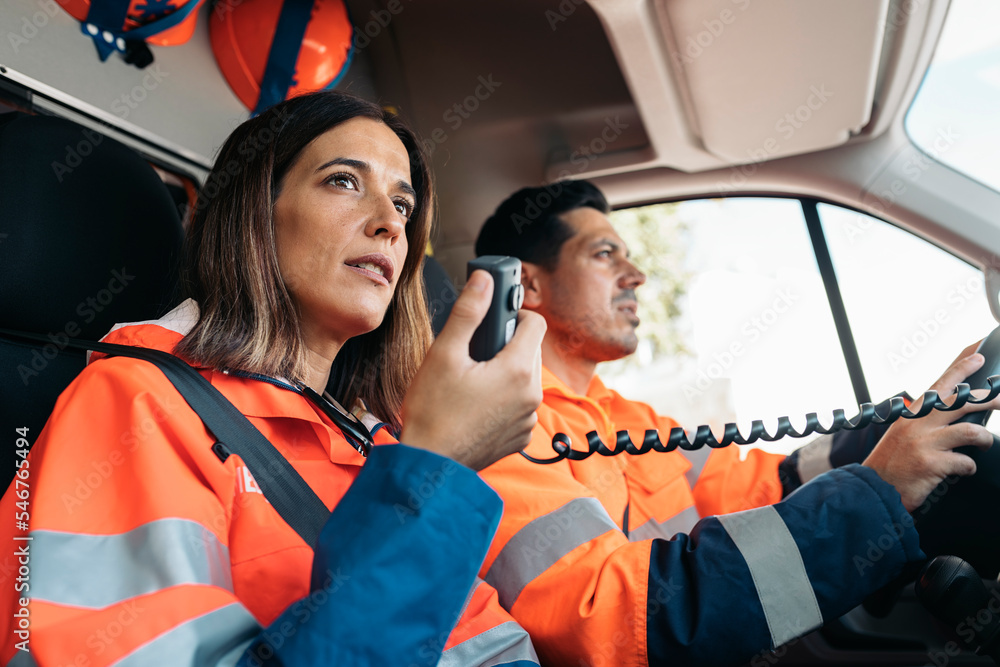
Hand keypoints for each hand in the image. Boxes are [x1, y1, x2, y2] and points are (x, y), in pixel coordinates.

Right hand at [400, 270, 545, 469]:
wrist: (430, 464)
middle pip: (530, 351)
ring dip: (504, 372)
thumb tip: (484, 280)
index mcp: (518, 371)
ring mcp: (528, 419)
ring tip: (470, 381)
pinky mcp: (520, 437)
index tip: (494, 318)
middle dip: (505, 345)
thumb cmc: (432, 413)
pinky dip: (504, 399)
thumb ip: (468, 312)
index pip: (536, 323)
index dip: (514, 314)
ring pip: (524, 379)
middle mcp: (532, 395)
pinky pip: (519, 405)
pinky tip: (476, 405)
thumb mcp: (444, 354)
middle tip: (472, 353)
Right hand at [864, 342, 999, 511]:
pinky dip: (969, 468)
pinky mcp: (932, 464)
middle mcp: (919, 423)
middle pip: (963, 402)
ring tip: (984, 444)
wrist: (874, 487)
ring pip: (971, 431)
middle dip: (991, 400)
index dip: (962, 368)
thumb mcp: (903, 432)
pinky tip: (964, 471)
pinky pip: (966, 462)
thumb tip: (953, 411)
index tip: (979, 358)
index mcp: (913, 413)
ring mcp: (925, 443)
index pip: (941, 384)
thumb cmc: (891, 460)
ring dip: (985, 439)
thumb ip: (925, 420)